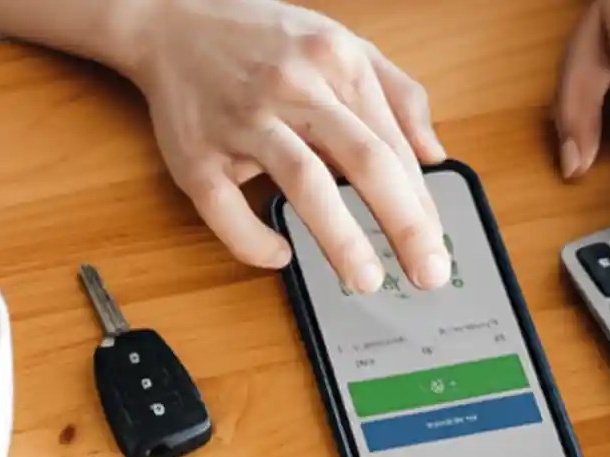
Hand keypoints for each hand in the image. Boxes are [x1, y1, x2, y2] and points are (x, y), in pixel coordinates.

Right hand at [123, 0, 449, 291]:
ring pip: (303, 181)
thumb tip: (434, 154)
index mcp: (335, 61)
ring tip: (366, 279)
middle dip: (403, 224)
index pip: (392, 144)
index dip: (421, 203)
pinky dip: (254, 242)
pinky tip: (279, 255)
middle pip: (363, 160)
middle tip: (428, 274)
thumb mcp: (341, 44)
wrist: (171, 18)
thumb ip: (397, 93)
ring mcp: (243, 122)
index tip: (438, 246)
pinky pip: (227, 209)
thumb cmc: (264, 41)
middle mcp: (293, 87)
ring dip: (340, 237)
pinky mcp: (197, 155)